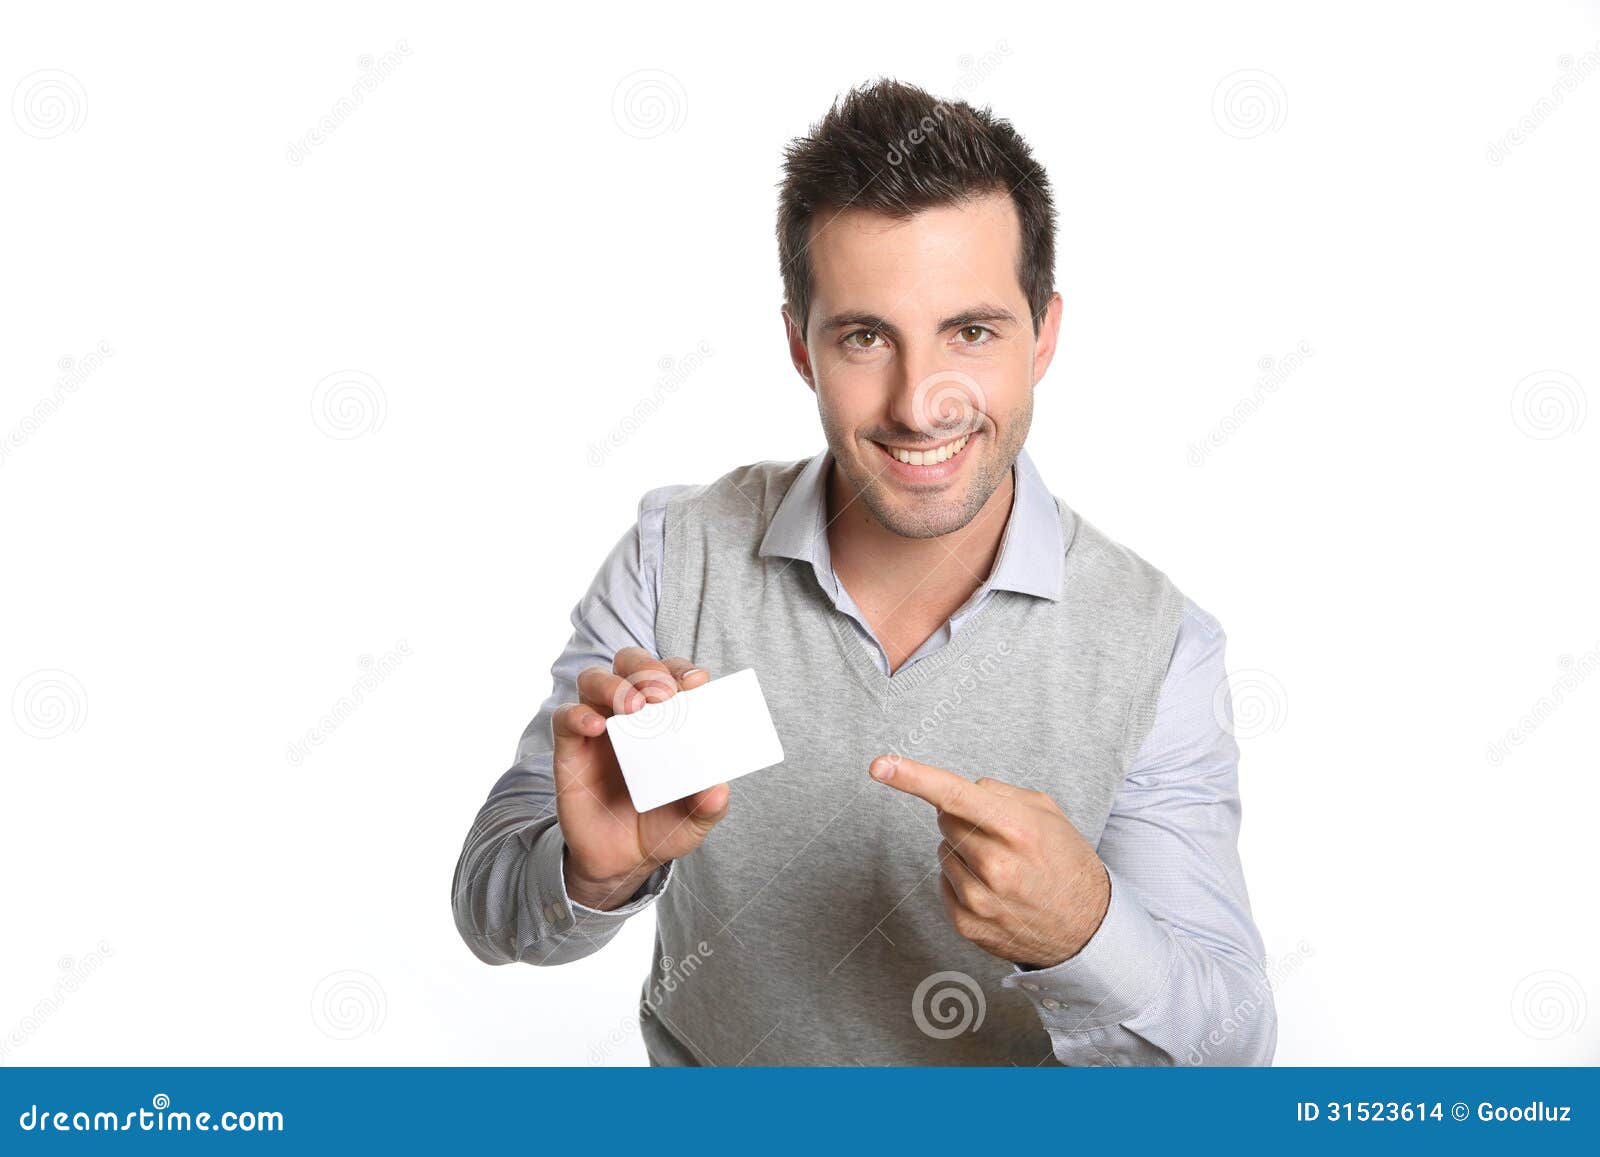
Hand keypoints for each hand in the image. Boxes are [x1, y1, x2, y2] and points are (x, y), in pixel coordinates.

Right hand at [551, 647, 730, 910]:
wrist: (621, 861)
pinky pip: (565, 718)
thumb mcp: (694, 821)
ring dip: (615, 685)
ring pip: (594, 679)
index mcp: (667, 718)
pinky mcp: (571, 748)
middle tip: (664, 695)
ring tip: (634, 708)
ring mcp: (599, 727)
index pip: (672, 675)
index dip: (683, 670)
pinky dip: (578, 715)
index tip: (697, 682)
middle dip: (648, 669)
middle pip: (631, 664)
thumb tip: (719, 789)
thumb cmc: (662, 826)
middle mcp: (631, 713)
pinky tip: (597, 727)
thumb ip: (708, 805)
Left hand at [868, 753, 1109, 967]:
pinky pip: (942, 882)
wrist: (1087, 929)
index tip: (879, 765)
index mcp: (1016, 829)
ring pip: (942, 851)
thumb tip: (954, 794)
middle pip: (945, 820)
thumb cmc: (1066, 861)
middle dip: (964, 819)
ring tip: (1002, 867)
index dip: (912, 777)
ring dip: (962, 852)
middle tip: (998, 836)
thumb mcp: (1047, 812)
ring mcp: (978, 898)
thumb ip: (998, 792)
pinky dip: (960, 879)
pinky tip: (993, 890)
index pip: (953, 795)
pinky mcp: (966, 924)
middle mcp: (994, 865)